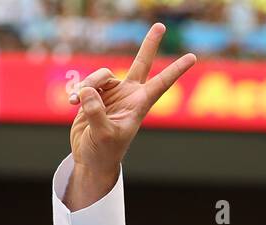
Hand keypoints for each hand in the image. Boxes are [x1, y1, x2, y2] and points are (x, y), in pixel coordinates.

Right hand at [64, 24, 195, 207]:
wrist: (91, 158)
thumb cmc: (104, 152)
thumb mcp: (103, 134)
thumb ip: (96, 111)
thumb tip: (88, 90)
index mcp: (139, 105)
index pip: (161, 83)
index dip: (176, 69)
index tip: (193, 56)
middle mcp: (129, 95)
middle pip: (141, 63)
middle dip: (149, 44)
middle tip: (161, 26)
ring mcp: (112, 93)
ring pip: (101, 74)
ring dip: (88, 84)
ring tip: (77, 103)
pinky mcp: (95, 94)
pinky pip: (86, 82)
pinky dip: (77, 91)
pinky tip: (72, 103)